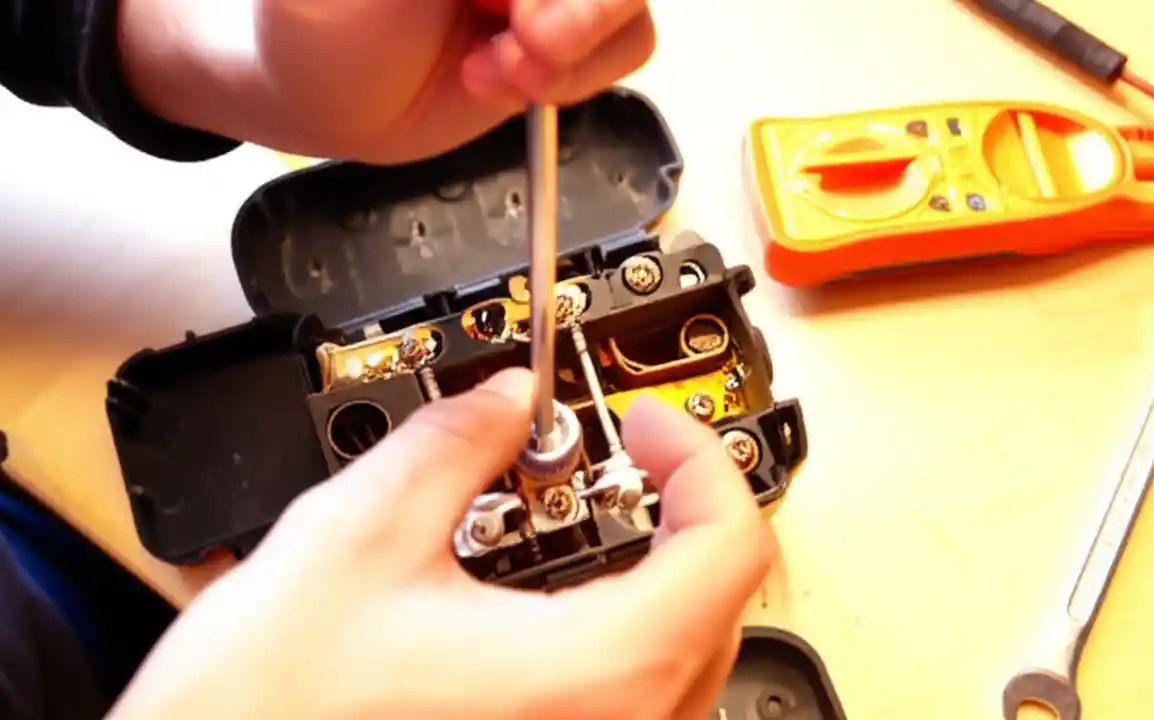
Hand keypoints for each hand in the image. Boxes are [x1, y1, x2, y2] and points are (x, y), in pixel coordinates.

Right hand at [106, 368, 775, 719]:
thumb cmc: (267, 712)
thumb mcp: (356, 538)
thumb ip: (453, 444)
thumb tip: (502, 397)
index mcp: (594, 675)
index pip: (728, 548)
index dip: (700, 458)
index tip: (649, 422)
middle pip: (716, 600)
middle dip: (670, 507)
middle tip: (613, 457)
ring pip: (680, 654)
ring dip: (648, 572)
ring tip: (570, 521)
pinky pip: (633, 698)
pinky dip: (615, 632)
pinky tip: (540, 600)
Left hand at [118, 0, 655, 161]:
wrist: (327, 99)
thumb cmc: (326, 21)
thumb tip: (525, 0)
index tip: (514, 12)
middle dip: (576, 10)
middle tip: (525, 38)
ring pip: (629, 3)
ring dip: (576, 47)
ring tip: (502, 70)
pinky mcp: (571, 35)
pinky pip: (628, 43)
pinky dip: (580, 75)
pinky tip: (509, 80)